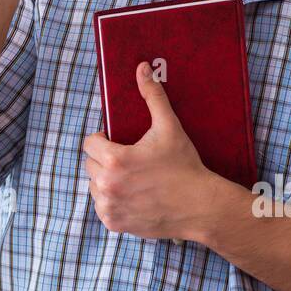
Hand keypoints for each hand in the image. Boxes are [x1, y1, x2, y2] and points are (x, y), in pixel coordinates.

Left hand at [82, 61, 221, 241]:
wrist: (200, 205)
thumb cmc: (184, 165)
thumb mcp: (168, 127)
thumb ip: (152, 96)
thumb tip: (142, 68)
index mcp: (114, 160)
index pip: (89, 143)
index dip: (103, 139)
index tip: (118, 141)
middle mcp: (106, 185)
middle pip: (90, 164)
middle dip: (104, 159)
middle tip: (129, 159)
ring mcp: (109, 207)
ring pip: (94, 186)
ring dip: (106, 180)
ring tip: (130, 177)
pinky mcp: (115, 223)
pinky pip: (102, 207)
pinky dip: (112, 201)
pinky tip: (131, 195)